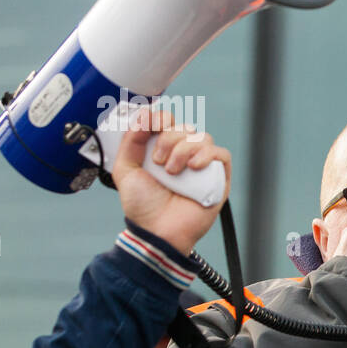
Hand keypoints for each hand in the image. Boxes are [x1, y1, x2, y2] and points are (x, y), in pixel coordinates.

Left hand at [115, 109, 230, 253]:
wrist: (157, 231)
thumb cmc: (143, 206)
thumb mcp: (125, 169)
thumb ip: (130, 141)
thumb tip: (144, 116)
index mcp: (162, 149)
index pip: (168, 121)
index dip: (160, 118)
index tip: (150, 127)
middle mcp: (183, 155)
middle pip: (185, 127)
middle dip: (169, 139)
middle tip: (159, 161)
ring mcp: (202, 166)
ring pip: (203, 137)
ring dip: (184, 150)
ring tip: (173, 171)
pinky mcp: (218, 178)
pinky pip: (221, 154)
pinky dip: (207, 155)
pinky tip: (193, 168)